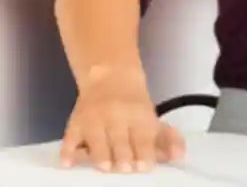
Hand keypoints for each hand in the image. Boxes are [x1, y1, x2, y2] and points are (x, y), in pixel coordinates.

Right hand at [59, 65, 185, 172]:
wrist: (110, 77)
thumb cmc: (134, 106)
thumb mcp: (153, 118)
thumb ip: (167, 139)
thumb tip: (178, 158)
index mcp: (138, 116)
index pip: (142, 137)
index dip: (144, 152)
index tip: (144, 167)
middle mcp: (115, 116)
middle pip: (119, 140)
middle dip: (123, 157)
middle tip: (126, 168)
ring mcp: (93, 120)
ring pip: (96, 139)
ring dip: (100, 154)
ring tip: (106, 167)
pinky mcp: (75, 123)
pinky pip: (70, 138)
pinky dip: (68, 150)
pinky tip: (68, 163)